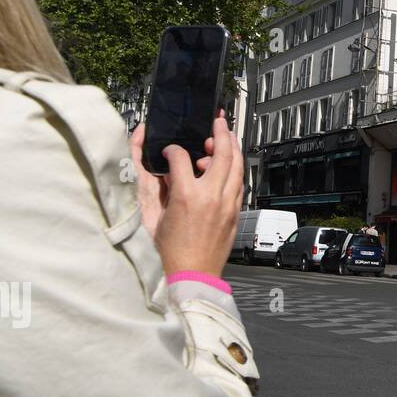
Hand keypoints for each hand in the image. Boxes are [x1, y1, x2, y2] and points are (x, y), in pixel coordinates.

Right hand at [150, 112, 244, 276]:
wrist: (193, 274)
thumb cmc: (172, 252)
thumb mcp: (157, 217)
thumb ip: (163, 190)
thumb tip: (167, 172)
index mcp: (186, 196)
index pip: (181, 158)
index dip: (173, 150)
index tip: (170, 151)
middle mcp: (211, 196)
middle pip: (222, 153)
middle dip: (221, 133)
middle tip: (219, 122)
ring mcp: (227, 204)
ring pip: (237, 166)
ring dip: (233, 149)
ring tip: (226, 139)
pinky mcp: (235, 212)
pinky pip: (239, 183)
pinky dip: (235, 169)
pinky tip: (230, 165)